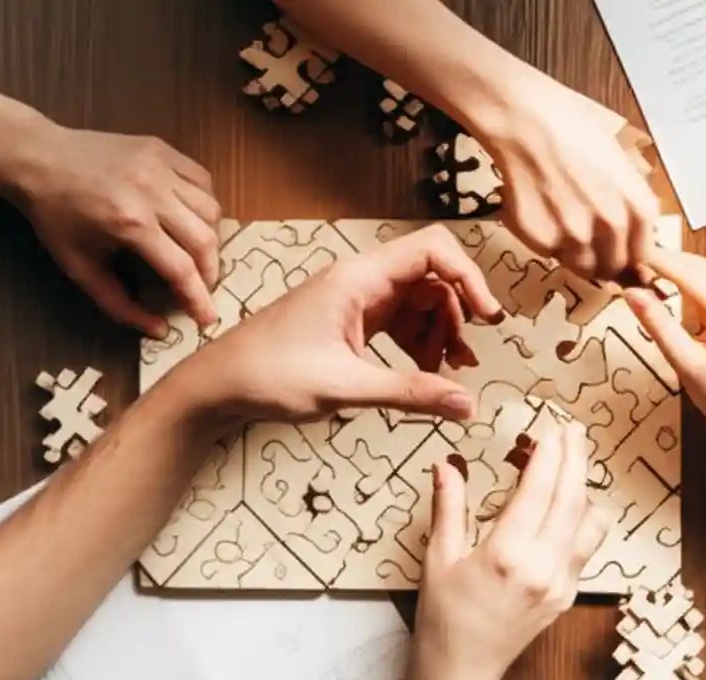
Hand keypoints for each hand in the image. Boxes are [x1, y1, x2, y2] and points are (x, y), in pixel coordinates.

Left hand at [16, 125, 221, 336]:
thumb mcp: (79, 267)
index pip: (181, 268)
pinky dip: (205, 206)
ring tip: (198, 254)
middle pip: (205, 240)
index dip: (199, 298)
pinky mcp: (164, 150)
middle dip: (211, 272)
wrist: (40, 158)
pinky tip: (192, 219)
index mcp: (129, 223)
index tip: (207, 318)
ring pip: (211, 210)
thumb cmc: (56, 216)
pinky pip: (203, 182)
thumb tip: (158, 329)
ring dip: (211, 239)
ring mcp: (161, 166)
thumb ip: (119, 303)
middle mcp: (153, 192)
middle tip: (203, 287)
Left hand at [185, 224, 504, 424]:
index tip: (487, 318)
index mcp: (358, 278)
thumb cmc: (267, 374)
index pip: (433, 250)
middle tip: (464, 359)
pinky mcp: (351, 320)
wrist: (217, 385)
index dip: (469, 277)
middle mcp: (361, 280)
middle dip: (456, 316)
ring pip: (419, 302)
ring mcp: (356, 299)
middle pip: (433, 278)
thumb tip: (466, 404)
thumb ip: (410, 393)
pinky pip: (400, 322)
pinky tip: (421, 374)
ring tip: (443, 374)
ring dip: (439, 334)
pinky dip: (418, 345)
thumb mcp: (346, 387)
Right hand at [403, 424, 610, 679]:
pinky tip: (568, 505)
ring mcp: (561, 582)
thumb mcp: (438, 558)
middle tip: (572, 429)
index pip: (538, 490)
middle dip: (575, 458)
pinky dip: (583, 518)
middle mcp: (542, 567)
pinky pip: (587, 546)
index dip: (549, 454)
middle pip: (573, 499)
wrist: (462, 669)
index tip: (550, 429)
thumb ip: (448, 507)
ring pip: (590, 522)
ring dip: (585, 488)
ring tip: (570, 465)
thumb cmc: (444, 618)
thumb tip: (447, 465)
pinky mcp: (568, 594)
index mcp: (507, 554)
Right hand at [471, 73, 658, 278]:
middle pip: (613, 267)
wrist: (525, 121)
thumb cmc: (573, 127)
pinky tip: (542, 213)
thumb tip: (630, 227)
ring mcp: (576, 237)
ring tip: (564, 225)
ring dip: (575, 254)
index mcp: (639, 208)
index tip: (620, 252)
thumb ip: (629, 200)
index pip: (642, 256)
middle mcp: (613, 227)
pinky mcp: (542, 239)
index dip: (629, 255)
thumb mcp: (620, 161)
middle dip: (603, 258)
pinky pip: (550, 253)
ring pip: (581, 266)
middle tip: (588, 241)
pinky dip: (547, 241)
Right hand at [624, 250, 705, 465]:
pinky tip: (676, 302)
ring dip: (678, 276)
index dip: (652, 259)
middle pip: (696, 265)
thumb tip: (630, 292)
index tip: (623, 256)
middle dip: (664, 265)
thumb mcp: (685, 364)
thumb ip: (657, 324)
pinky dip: (694, 289)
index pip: (683, 269)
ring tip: (645, 285)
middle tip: (628, 270)